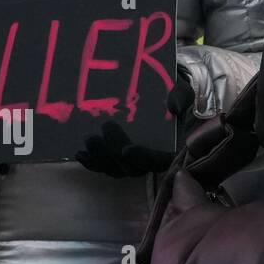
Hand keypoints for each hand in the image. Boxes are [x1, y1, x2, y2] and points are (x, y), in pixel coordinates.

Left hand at [75, 71, 196, 176]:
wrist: (164, 96)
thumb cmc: (174, 96)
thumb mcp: (182, 92)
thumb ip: (181, 97)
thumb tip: (173, 107)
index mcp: (174, 147)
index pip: (160, 160)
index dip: (144, 158)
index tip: (128, 149)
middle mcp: (154, 160)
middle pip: (134, 169)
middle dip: (114, 154)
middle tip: (102, 131)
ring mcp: (135, 162)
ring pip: (117, 171)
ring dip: (100, 160)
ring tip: (89, 140)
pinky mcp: (120, 160)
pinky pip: (106, 168)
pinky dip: (92, 163)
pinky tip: (81, 154)